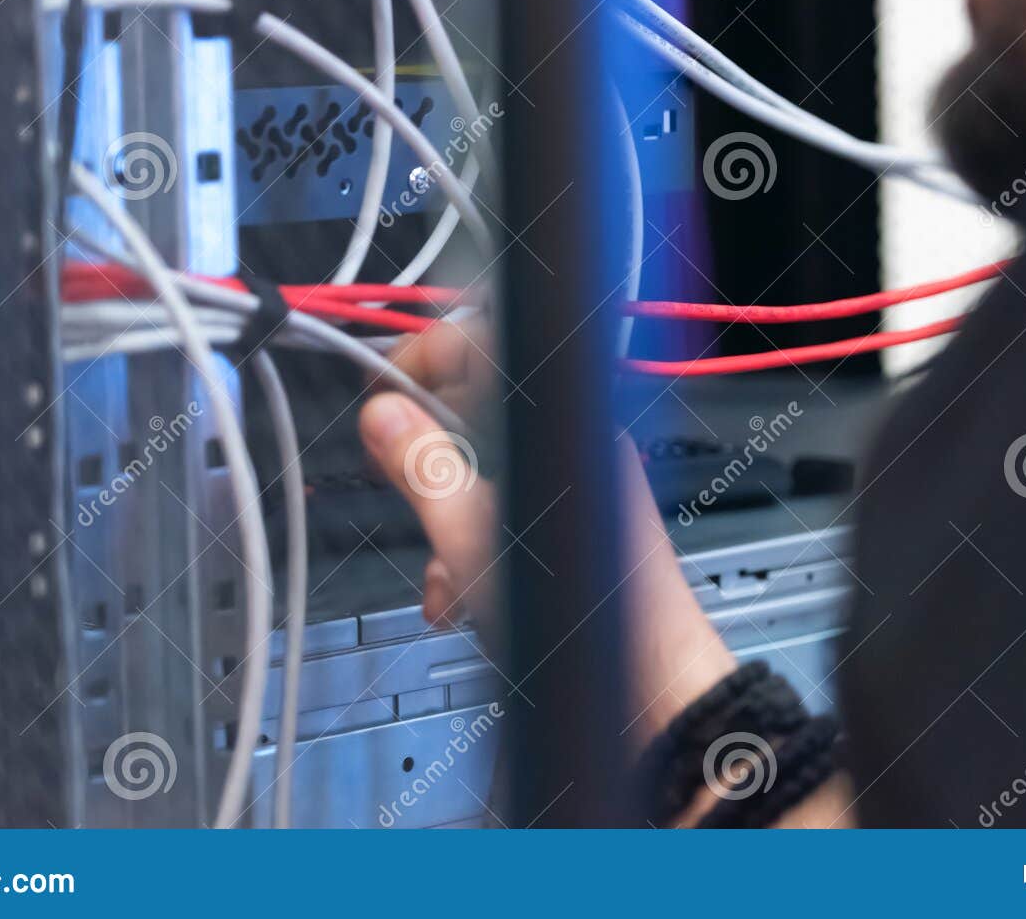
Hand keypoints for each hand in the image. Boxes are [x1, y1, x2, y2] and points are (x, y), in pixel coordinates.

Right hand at [358, 322, 737, 745]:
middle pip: (478, 414)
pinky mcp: (586, 520)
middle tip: (399, 490)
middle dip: (429, 464)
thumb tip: (384, 418)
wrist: (647, 682)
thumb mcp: (471, 536)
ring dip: (451, 523)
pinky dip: (483, 546)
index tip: (379, 394)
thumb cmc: (584, 612)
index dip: (420, 359)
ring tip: (444, 579)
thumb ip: (421, 468)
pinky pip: (517, 510)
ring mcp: (585, 480)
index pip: (480, 343)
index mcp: (558, 417)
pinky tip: (467, 597)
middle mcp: (577, 438)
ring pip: (491, 472)